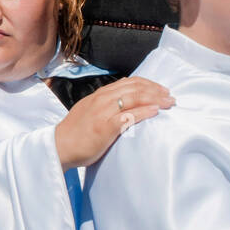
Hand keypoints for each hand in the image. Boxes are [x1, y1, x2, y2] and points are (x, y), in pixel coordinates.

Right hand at [55, 76, 173, 170]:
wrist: (58, 146)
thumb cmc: (75, 133)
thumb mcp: (89, 111)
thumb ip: (104, 105)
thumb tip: (123, 104)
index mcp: (98, 95)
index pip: (128, 82)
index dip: (148, 84)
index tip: (161, 90)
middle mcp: (101, 100)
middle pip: (134, 88)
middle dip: (155, 90)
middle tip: (170, 96)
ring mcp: (102, 112)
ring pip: (133, 98)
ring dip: (154, 99)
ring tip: (168, 103)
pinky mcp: (104, 127)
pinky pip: (128, 116)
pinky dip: (143, 112)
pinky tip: (155, 112)